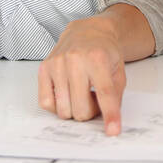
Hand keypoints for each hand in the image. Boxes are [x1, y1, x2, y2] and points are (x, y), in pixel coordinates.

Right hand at [37, 16, 126, 133]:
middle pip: (81, 109)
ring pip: (63, 110)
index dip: (110, 115)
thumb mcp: (118, 72)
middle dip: (90, 113)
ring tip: (81, 95)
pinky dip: (57, 106)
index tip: (113, 131)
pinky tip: (67, 94)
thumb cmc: (104, 53)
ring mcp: (57, 64)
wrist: (87, 32)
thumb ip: (115, 96)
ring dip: (74, 110)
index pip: (104, 93)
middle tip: (94, 100)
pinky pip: (46, 103)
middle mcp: (75, 60)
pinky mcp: (44, 68)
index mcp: (98, 59)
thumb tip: (110, 122)